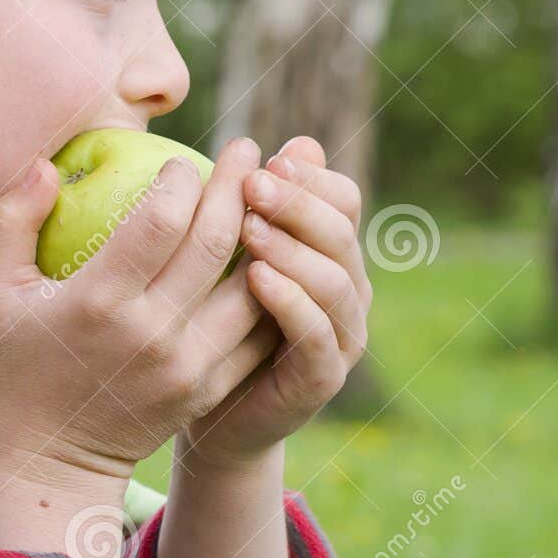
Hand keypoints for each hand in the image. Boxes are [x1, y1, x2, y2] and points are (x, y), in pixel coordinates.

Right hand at [0, 138, 279, 557]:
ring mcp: (187, 367)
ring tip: (269, 199)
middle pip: (214, 244)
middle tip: (247, 150)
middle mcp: (150, 334)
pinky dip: (271, 290)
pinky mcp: (210, 389)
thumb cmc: (19, 360)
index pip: (159, 222)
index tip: (183, 160)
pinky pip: (258, 331)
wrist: (52, 458)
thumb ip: (10, 220)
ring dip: (266, 236)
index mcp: (98, 302)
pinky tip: (272, 257)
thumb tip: (43, 164)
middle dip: (238, 186)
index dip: (181, 180)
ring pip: (251, 288)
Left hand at [178, 136, 371, 468]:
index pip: (342, 198)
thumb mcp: (223, 255)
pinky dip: (292, 304)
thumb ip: (248, 206)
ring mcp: (341, 337)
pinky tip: (257, 279)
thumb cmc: (210, 322)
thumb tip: (286, 142)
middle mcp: (347, 289)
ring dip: (293, 249)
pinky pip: (317, 337)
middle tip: (253, 183)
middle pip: (342, 232)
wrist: (212, 414)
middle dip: (297, 203)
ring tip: (248, 228)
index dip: (309, 176)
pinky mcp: (322, 379)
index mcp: (328, 252)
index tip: (264, 158)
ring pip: (335, 282)